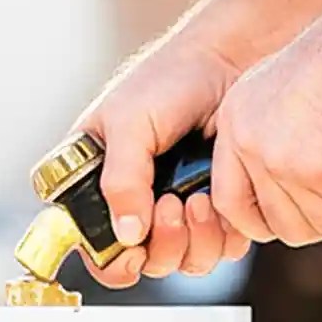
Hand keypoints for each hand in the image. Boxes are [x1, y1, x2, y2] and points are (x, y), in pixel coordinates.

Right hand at [72, 41, 252, 287]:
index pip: (91, 246)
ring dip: (193, 240)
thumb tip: (127, 235)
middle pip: (142, 262)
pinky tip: (219, 193)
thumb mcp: (130, 122)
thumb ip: (122, 180)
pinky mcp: (217, 210)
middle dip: (161, 243)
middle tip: (171, 204)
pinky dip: (222, 231)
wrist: (230, 59)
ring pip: (183, 261)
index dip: (108, 260)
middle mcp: (134, 204)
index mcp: (95, 185)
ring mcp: (176, 210)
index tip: (130, 251)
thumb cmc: (169, 79)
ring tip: (198, 197)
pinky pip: (220, 247)